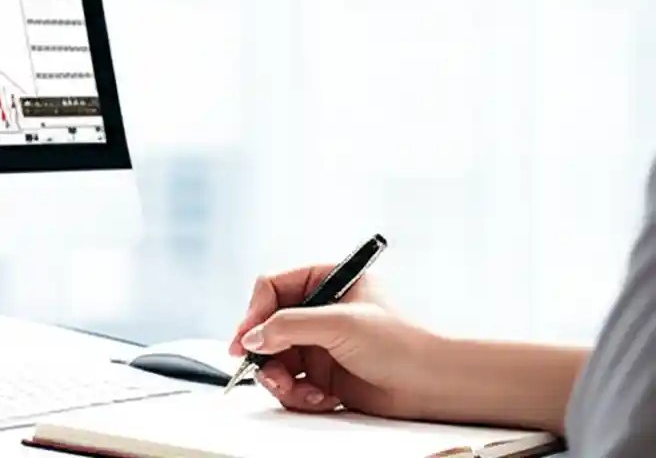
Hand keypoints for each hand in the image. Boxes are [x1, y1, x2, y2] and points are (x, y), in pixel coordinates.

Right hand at [229, 265, 440, 419]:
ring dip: (280, 379)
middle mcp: (321, 311)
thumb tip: (251, 338)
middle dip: (265, 353)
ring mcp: (322, 345)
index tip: (245, 338)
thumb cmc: (403, 343)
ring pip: (276, 360)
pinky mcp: (325, 376)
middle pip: (268, 327)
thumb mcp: (341, 323)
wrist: (435, 386)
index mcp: (328, 281)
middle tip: (265, 370)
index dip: (255, 312)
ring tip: (295, 391)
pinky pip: (293, 384)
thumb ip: (290, 326)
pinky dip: (298, 395)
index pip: (273, 288)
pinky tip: (320, 399)